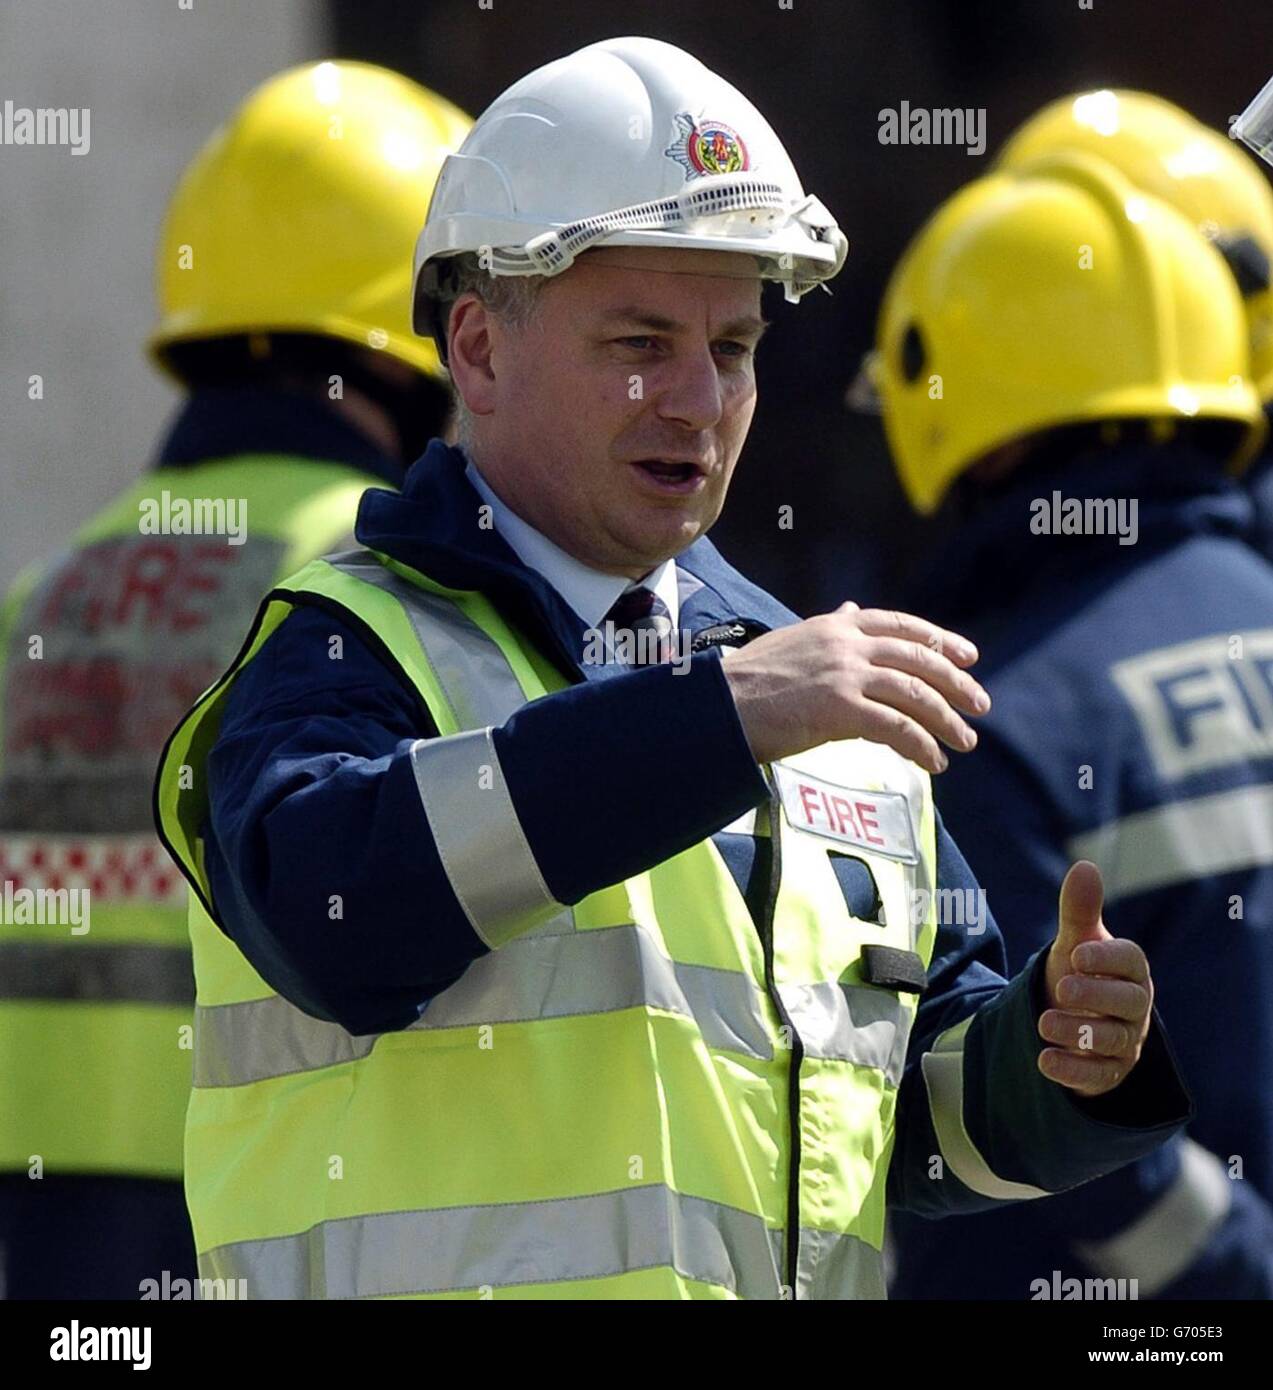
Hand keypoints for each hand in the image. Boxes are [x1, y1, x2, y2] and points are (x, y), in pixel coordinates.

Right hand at [720, 601, 989, 770]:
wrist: (718, 706)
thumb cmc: (747, 681)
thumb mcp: (792, 639)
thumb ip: (828, 627)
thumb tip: (850, 608)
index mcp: (836, 625)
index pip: (901, 625)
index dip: (940, 640)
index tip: (967, 656)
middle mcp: (846, 644)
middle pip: (918, 659)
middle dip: (955, 683)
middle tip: (980, 705)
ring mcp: (845, 675)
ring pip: (914, 695)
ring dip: (946, 720)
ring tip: (964, 742)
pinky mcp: (840, 709)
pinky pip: (896, 728)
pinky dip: (921, 746)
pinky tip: (934, 762)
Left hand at [1039, 861, 1151, 1096]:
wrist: (1073, 1018)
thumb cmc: (1080, 973)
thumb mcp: (1075, 942)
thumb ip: (1078, 911)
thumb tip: (1084, 866)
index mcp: (1130, 970)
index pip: (1130, 961)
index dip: (1107, 957)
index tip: (1077, 952)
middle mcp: (1134, 1007)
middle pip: (1128, 1003)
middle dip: (1097, 995)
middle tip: (1062, 986)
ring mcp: (1124, 1042)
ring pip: (1114, 1041)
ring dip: (1079, 1033)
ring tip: (1044, 1022)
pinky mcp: (1109, 1072)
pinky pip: (1099, 1076)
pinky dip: (1073, 1070)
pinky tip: (1044, 1060)